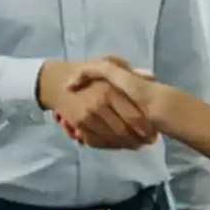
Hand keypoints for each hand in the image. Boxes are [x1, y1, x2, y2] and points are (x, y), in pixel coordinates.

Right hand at [38, 60, 154, 148]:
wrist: (55, 80)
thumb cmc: (86, 71)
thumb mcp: (109, 64)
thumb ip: (130, 72)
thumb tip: (152, 76)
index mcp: (110, 89)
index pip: (134, 117)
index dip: (147, 129)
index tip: (154, 133)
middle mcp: (99, 104)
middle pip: (124, 132)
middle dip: (138, 140)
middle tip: (146, 142)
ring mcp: (87, 115)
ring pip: (111, 139)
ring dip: (125, 145)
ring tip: (135, 145)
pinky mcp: (77, 124)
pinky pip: (96, 141)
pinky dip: (108, 145)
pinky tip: (116, 143)